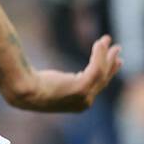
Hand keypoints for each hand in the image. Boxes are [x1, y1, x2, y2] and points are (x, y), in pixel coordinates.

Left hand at [5, 35, 122, 113]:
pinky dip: (99, 54)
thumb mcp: (56, 85)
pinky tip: (99, 43)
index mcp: (79, 104)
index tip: (114, 59)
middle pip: (103, 79)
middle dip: (111, 62)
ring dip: (106, 54)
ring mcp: (84, 97)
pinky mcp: (81, 88)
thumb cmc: (34, 87)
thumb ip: (68, 82)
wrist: (25, 91)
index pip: (98, 86)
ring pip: (101, 72)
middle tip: (117, 48)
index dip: (107, 71)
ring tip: (107, 39)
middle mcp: (85, 103)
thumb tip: (72, 77)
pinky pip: (96, 68)